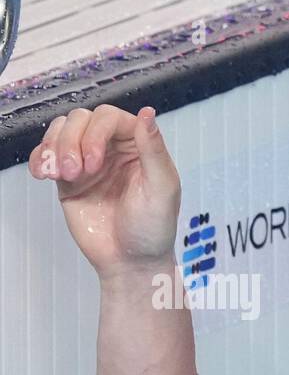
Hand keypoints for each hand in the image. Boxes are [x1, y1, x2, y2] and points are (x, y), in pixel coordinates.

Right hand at [27, 105, 180, 278]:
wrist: (131, 261)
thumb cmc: (153, 228)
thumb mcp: (162, 189)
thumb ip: (154, 150)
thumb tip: (148, 113)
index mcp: (138, 146)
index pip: (109, 117)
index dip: (96, 132)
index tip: (94, 162)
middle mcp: (112, 149)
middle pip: (80, 120)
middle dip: (73, 142)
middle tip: (78, 173)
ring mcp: (88, 162)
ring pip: (61, 131)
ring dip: (54, 148)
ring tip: (62, 176)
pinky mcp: (69, 179)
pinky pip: (47, 155)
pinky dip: (39, 159)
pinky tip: (44, 174)